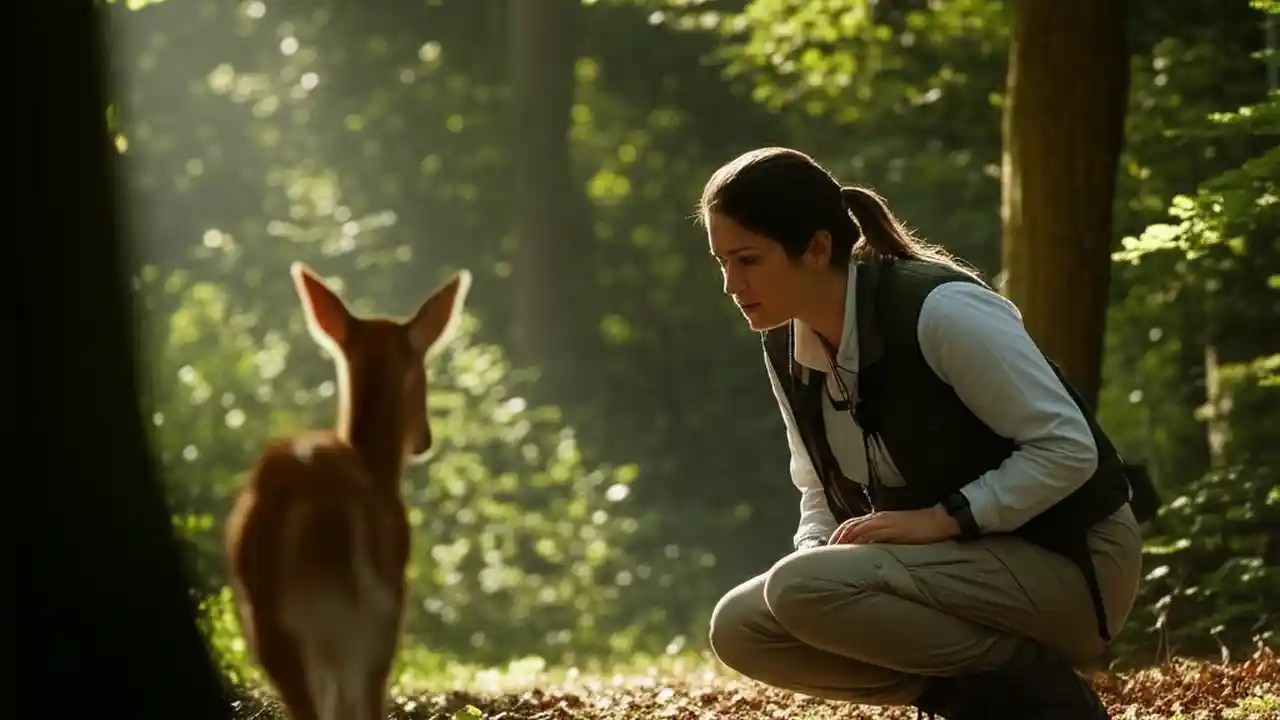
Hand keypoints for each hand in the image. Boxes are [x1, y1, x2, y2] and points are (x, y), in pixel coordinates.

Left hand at [827, 505, 961, 545]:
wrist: (937, 520)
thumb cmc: (919, 528)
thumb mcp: (897, 532)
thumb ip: (883, 537)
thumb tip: (871, 549)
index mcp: (877, 518)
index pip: (852, 524)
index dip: (839, 534)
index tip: (830, 546)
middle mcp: (877, 518)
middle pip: (849, 525)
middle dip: (836, 537)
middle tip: (825, 550)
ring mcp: (883, 522)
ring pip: (856, 528)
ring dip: (843, 539)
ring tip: (833, 550)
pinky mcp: (890, 528)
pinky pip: (870, 533)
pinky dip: (857, 540)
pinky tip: (851, 548)